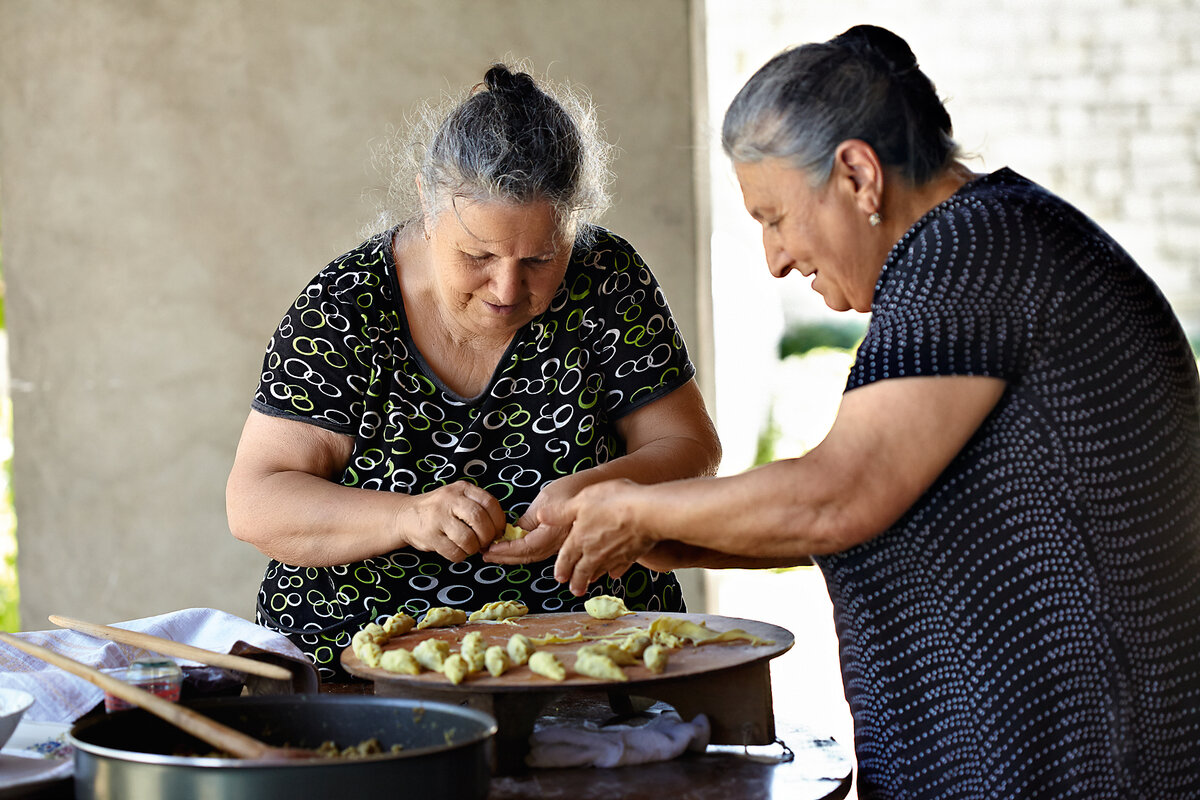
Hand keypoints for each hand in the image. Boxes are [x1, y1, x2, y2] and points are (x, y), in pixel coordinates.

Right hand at [401, 481, 503, 561]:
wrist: (406, 516)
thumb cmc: (440, 510)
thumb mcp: (458, 498)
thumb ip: (478, 507)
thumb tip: (500, 530)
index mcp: (462, 488)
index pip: (490, 502)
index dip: (498, 520)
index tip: (498, 531)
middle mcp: (450, 500)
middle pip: (480, 520)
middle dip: (487, 536)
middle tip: (485, 543)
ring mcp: (438, 517)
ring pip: (468, 538)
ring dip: (473, 548)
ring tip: (470, 547)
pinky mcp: (430, 535)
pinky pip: (454, 552)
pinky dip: (460, 556)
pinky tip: (457, 551)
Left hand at [483, 475, 577, 563]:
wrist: (596, 488)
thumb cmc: (571, 489)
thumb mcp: (544, 500)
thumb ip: (528, 520)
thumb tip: (514, 533)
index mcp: (554, 533)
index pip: (525, 548)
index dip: (505, 550)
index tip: (489, 548)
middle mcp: (559, 544)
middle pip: (528, 557)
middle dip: (506, 558)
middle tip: (486, 555)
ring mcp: (563, 546)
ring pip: (535, 557)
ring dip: (514, 557)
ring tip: (496, 554)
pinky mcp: (564, 544)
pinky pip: (542, 554)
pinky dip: (526, 554)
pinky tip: (516, 551)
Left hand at [548, 479, 656, 595]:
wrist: (647, 513)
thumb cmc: (614, 503)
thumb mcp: (580, 500)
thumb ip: (560, 511)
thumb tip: (541, 516)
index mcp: (579, 540)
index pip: (566, 558)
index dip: (562, 568)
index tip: (560, 577)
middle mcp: (595, 553)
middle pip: (582, 571)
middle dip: (577, 581)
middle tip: (574, 589)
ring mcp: (614, 556)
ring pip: (600, 571)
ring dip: (593, 578)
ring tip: (590, 582)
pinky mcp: (632, 555)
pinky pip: (620, 567)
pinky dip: (616, 571)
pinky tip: (615, 572)